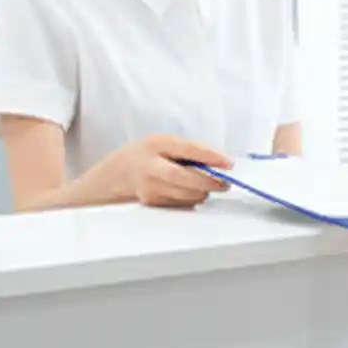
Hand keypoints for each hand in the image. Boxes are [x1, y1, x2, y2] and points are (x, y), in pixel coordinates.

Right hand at [115, 135, 232, 207]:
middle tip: (224, 184)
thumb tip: (218, 163)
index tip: (229, 163)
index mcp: (157, 145)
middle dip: (208, 182)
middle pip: (183, 177)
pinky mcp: (151, 203)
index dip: (211, 157)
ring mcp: (149, 187)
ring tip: (209, 186)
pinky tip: (191, 192)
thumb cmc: (148, 155)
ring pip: (184, 194)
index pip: (188, 150)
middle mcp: (150, 166)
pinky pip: (179, 203)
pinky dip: (191, 199)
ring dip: (202, 192)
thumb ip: (188, 151)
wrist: (118, 174)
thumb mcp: (165, 144)